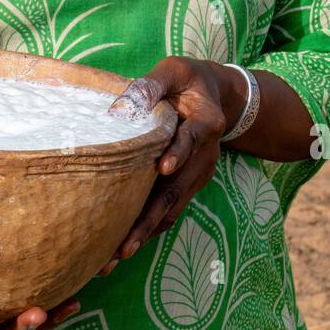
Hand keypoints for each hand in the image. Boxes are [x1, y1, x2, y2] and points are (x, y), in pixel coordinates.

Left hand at [100, 56, 242, 273]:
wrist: (215, 95)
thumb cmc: (187, 79)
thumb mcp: (174, 70)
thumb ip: (151, 85)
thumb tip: (121, 107)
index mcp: (206, 122)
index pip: (191, 138)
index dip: (178, 152)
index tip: (163, 168)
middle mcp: (205, 155)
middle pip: (177, 190)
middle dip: (149, 219)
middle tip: (122, 246)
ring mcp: (198, 174)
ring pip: (171, 209)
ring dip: (144, 234)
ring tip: (113, 259)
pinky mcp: (188, 184)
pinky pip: (169, 211)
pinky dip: (148, 230)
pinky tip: (121, 249)